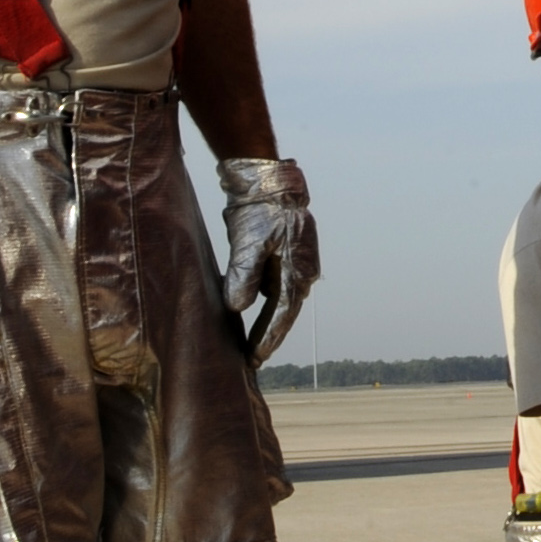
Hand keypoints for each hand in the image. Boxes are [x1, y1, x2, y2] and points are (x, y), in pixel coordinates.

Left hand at [216, 155, 317, 364]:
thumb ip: (244, 278)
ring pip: (280, 300)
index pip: (282, 316)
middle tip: (251, 359)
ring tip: (248, 341)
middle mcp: (302, 271)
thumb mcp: (249, 245)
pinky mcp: (286, 255)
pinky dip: (263, 300)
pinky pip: (275, 285)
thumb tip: (238, 309)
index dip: (268, 340)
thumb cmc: (260, 213)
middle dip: (269, 335)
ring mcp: (296, 263)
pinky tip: (248, 310)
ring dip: (266, 320)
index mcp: (298, 272)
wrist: (268, 181)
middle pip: (285, 312)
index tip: (253, 360)